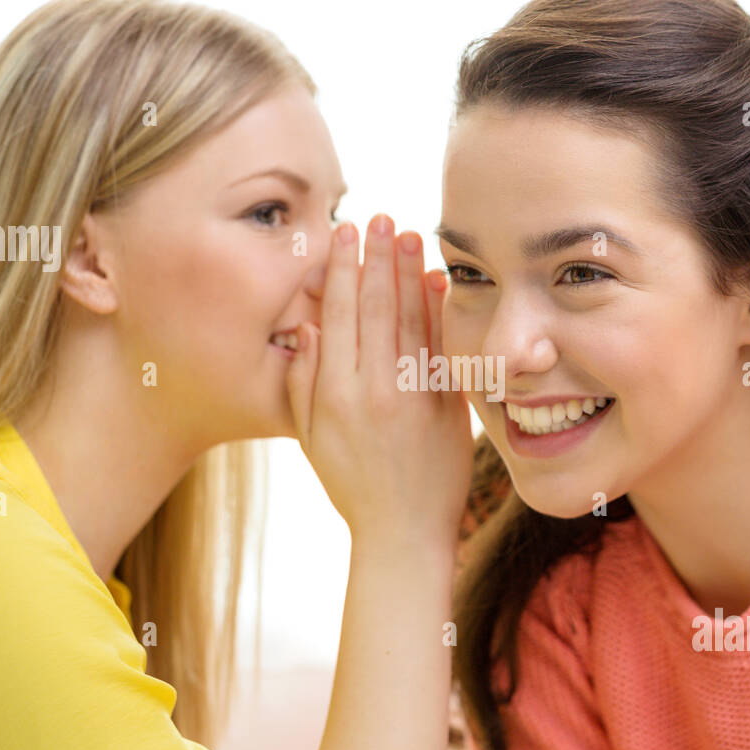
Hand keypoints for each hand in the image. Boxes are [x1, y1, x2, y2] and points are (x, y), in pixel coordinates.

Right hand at [287, 214, 473, 549]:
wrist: (403, 533)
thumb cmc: (351, 485)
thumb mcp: (309, 439)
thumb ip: (303, 383)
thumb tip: (307, 327)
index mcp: (334, 396)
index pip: (338, 316)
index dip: (342, 269)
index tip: (345, 233)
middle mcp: (373, 391)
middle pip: (375, 308)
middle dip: (377, 257)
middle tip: (379, 217)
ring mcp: (414, 398)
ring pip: (410, 321)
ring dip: (409, 272)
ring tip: (408, 233)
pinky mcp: (447, 408)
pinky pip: (441, 349)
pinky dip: (439, 312)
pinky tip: (436, 280)